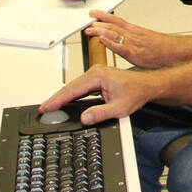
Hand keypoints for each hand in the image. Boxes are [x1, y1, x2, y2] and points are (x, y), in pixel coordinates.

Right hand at [38, 65, 153, 124]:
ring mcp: (95, 75)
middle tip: (44, 109)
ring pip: (74, 87)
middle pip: (70, 87)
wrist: (147, 86)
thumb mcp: (119, 108)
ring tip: (51, 107)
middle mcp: (95, 72)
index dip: (57, 100)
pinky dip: (72, 95)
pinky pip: (80, 88)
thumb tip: (84, 118)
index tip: (47, 107)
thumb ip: (100, 113)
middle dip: (56, 98)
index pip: (72, 90)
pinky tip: (66, 102)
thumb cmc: (136, 93)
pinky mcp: (97, 79)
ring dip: (63, 97)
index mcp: (97, 76)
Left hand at [84, 10, 177, 68]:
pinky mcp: (134, 54)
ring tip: (89, 30)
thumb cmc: (162, 48)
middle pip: (112, 26)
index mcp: (135, 30)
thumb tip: (124, 41)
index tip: (94, 13)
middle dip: (98, 23)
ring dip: (100, 31)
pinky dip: (110, 43)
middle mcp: (133, 34)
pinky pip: (120, 47)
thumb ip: (134, 39)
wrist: (174, 52)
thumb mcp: (147, 39)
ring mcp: (133, 43)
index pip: (117, 20)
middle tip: (87, 22)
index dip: (104, 16)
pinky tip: (101, 40)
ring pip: (114, 34)